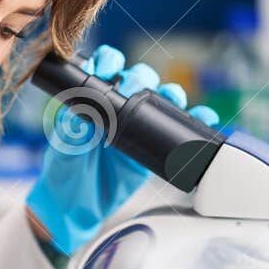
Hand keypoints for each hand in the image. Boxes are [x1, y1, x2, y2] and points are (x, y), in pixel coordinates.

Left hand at [26, 45, 217, 257]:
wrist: (78, 207)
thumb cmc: (65, 171)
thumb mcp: (65, 148)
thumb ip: (72, 131)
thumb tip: (81, 114)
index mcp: (94, 98)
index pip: (106, 67)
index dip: (109, 61)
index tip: (107, 70)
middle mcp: (119, 105)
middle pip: (139, 77)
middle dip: (141, 77)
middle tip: (133, 90)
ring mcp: (138, 124)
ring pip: (161, 98)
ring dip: (172, 93)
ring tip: (174, 98)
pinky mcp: (153, 144)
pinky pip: (177, 128)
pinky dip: (194, 119)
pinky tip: (203, 118)